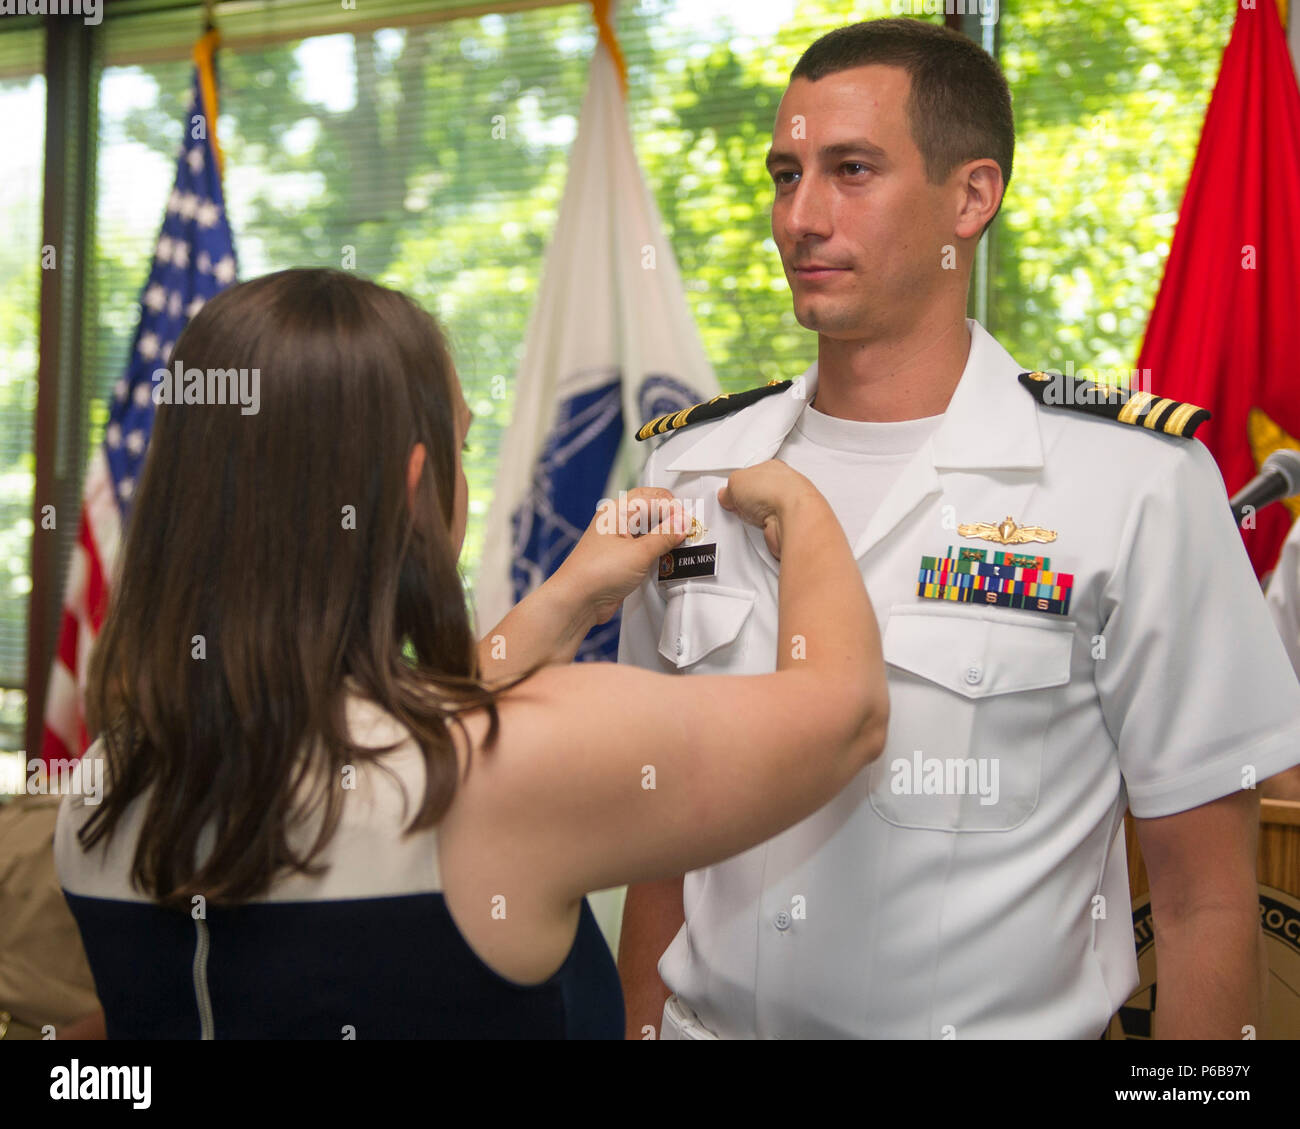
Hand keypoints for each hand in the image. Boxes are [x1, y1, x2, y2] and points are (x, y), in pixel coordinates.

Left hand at [555, 488, 690, 625]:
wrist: (577, 601)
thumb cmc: (595, 573)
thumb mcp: (639, 552)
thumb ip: (664, 536)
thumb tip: (682, 523)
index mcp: (617, 511)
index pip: (653, 497)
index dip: (673, 508)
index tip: (687, 523)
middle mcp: (617, 522)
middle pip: (651, 511)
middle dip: (671, 519)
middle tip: (687, 531)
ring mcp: (619, 541)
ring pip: (649, 530)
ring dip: (665, 536)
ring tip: (679, 545)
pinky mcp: (621, 559)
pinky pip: (645, 548)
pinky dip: (658, 551)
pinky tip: (667, 559)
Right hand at [717, 459, 817, 560]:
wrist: (793, 516)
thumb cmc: (774, 491)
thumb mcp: (735, 481)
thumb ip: (729, 489)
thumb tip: (727, 496)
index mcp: (773, 468)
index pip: (754, 474)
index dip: (740, 484)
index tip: (731, 491)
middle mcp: (785, 486)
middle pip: (760, 494)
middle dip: (747, 501)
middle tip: (738, 505)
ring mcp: (788, 507)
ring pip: (764, 512)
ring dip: (754, 516)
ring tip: (750, 516)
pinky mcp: (788, 526)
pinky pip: (769, 528)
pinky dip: (761, 530)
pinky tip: (759, 526)